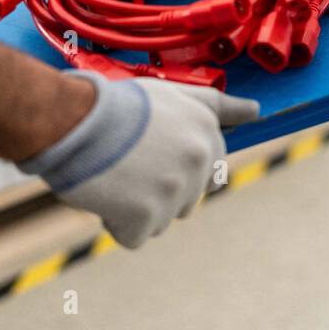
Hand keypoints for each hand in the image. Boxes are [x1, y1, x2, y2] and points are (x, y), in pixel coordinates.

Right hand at [19, 73, 260, 247]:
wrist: (72, 118)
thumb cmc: (116, 103)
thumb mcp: (172, 92)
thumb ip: (216, 104)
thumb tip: (256, 111)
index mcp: (206, 130)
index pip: (209, 167)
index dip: (174, 163)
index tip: (150, 153)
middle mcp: (198, 160)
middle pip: (186, 198)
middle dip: (157, 188)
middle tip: (126, 162)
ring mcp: (173, 189)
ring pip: (161, 220)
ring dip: (136, 208)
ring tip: (113, 175)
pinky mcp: (146, 215)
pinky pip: (134, 236)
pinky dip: (116, 224)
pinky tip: (104, 194)